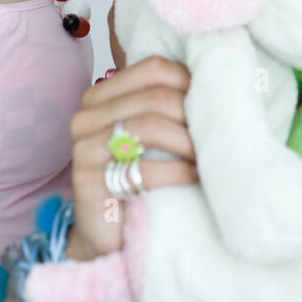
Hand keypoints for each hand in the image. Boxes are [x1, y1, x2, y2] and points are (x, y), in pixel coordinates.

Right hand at [68, 55, 197, 258]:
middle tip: (217, 135)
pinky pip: (141, 168)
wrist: (105, 233)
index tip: (216, 103)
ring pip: (148, 127)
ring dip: (187, 142)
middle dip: (193, 116)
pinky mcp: (87, 180)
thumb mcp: (151, 136)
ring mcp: (83, 146)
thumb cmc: (137, 177)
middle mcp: (87, 114)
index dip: (190, 82)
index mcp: (102, 94)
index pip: (154, 68)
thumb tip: (218, 80)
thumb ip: (168, 105)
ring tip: (208, 156)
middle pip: (154, 98)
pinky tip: (194, 176)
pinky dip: (177, 171)